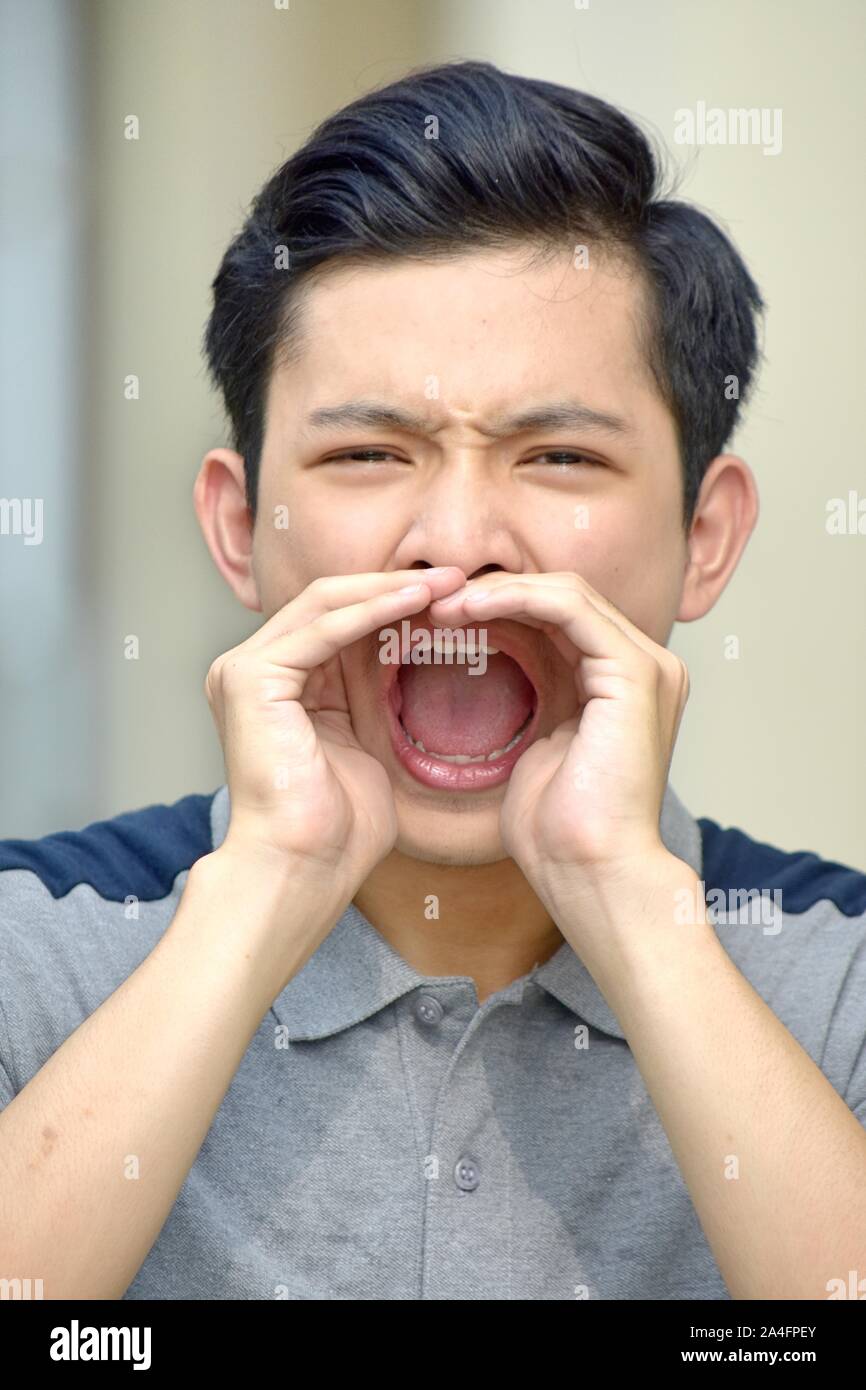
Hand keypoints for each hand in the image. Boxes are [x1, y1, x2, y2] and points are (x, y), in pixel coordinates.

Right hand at [205, 567, 463, 881]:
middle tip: (456, 576)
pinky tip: (416, 601)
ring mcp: (241, 670)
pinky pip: (322, 630)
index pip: (335, 619)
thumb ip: (369, 697)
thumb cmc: (337, 827)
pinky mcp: (250, 678)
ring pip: (325, 604)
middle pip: (328, 602)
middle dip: (395, 584)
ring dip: (390, 588)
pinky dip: (372, 610)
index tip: (453, 596)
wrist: (305, 868)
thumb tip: (410, 660)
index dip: (392, 600)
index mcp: (273, 683)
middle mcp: (249, 669)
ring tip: (446, 582)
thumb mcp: (364, 743)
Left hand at [428, 571, 689, 879]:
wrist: (589, 871)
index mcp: (625, 683)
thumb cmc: (559, 829)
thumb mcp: (539, 746)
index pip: (561, 617)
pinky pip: (570, 609)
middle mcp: (645, 666)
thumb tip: (498, 669)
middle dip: (495, 593)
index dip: (501, 607)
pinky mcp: (635, 672)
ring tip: (445, 605)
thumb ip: (536, 699)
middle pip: (564, 597)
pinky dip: (518, 599)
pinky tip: (471, 609)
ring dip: (499, 592)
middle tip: (435, 603)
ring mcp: (647, 665)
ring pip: (567, 593)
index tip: (441, 617)